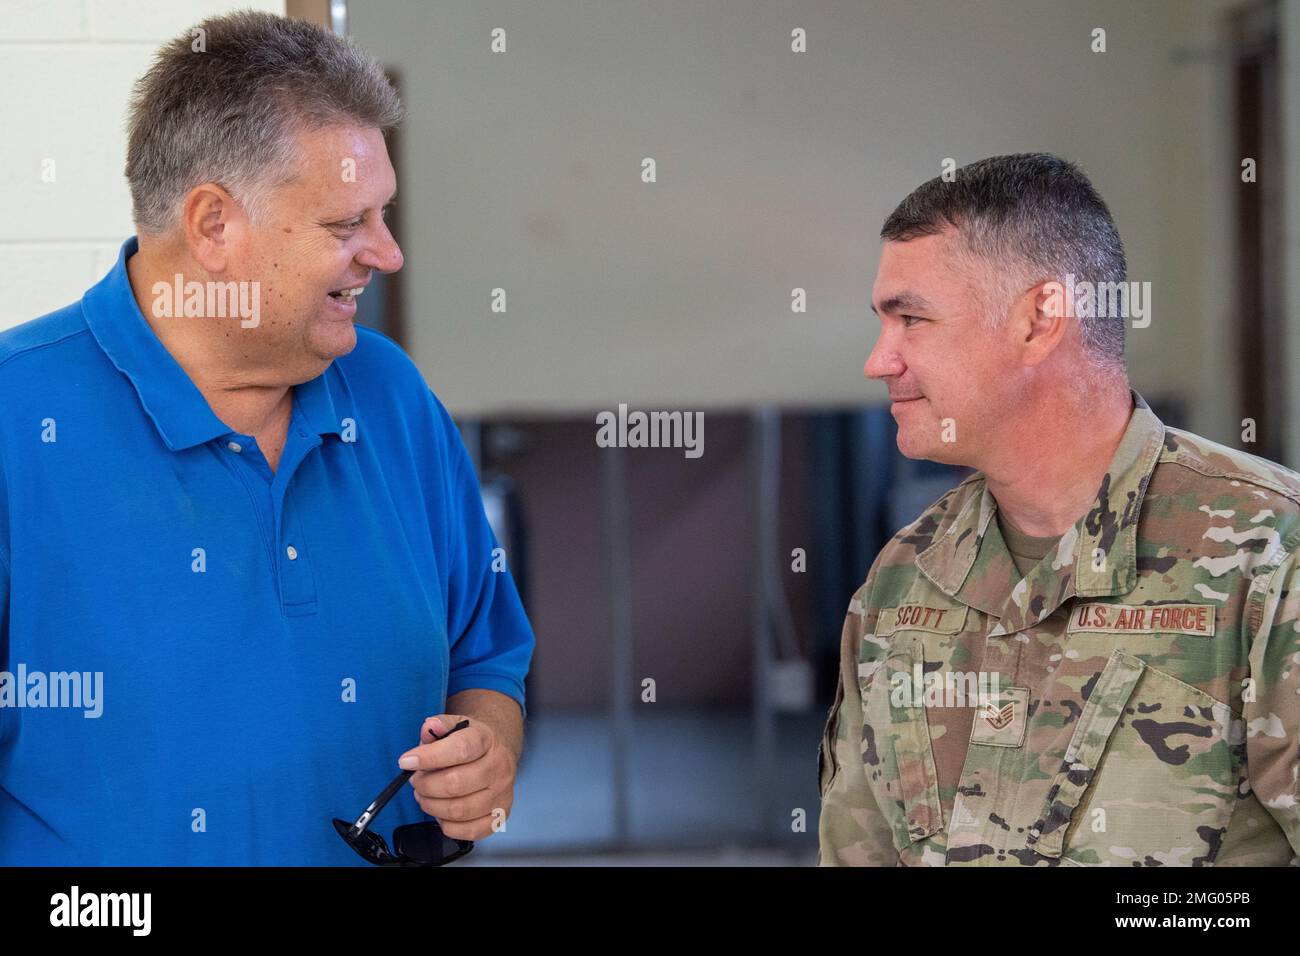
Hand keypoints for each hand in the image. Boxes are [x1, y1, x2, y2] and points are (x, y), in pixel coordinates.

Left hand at [398, 714, 515, 840]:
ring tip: (425, 796)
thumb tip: (429, 727)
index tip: (406, 762)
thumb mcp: (455, 725)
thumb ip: (438, 726)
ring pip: (459, 810)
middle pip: (455, 784)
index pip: (459, 750)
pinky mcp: (501, 815)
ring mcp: (502, 793)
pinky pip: (470, 831)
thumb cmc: (471, 742)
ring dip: (432, 806)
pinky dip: (448, 825)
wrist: (498, 752)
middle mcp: (498, 767)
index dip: (429, 758)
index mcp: (486, 740)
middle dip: (425, 785)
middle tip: (416, 781)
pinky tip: (442, 812)